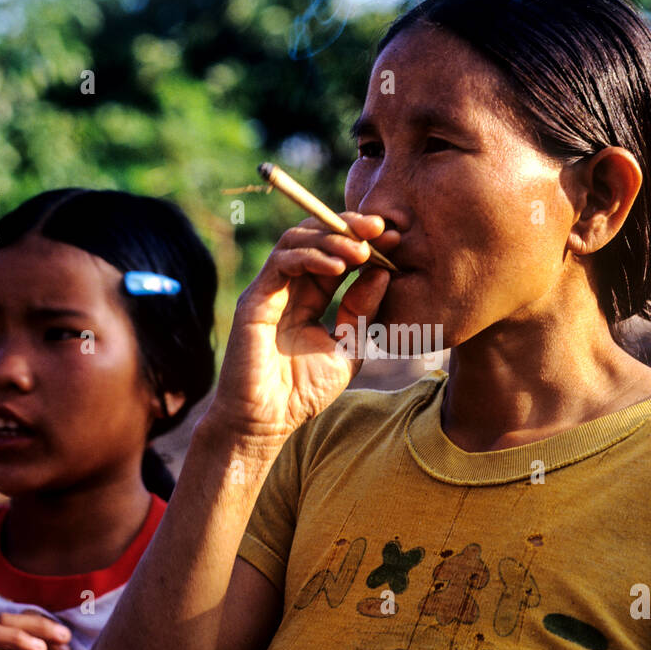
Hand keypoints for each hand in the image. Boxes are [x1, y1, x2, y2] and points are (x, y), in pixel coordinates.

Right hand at [209, 212, 395, 443]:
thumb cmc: (302, 392)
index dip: (364, 241)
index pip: (336, 254)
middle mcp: (289, 287)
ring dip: (332, 239)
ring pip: (297, 240)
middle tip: (382, 228)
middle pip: (316, 237)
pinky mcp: (255, 299)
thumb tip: (382, 273)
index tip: (395, 238)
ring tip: (362, 249)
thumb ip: (363, 313)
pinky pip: (282, 262)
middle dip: (350, 227)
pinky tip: (339, 266)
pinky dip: (311, 257)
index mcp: (310, 297)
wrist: (266, 421)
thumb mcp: (348, 349)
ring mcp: (270, 290)